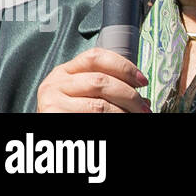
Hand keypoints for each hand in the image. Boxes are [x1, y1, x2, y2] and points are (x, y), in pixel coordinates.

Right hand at [36, 48, 150, 112]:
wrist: (51, 138)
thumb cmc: (72, 112)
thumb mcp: (84, 94)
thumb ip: (108, 88)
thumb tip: (143, 99)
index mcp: (66, 70)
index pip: (97, 56)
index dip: (124, 66)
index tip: (142, 80)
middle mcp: (56, 82)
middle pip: (101, 80)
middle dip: (129, 95)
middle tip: (143, 106)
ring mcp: (52, 100)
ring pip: (99, 104)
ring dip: (123, 112)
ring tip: (136, 116)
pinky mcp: (53, 116)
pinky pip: (91, 118)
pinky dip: (111, 119)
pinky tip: (120, 120)